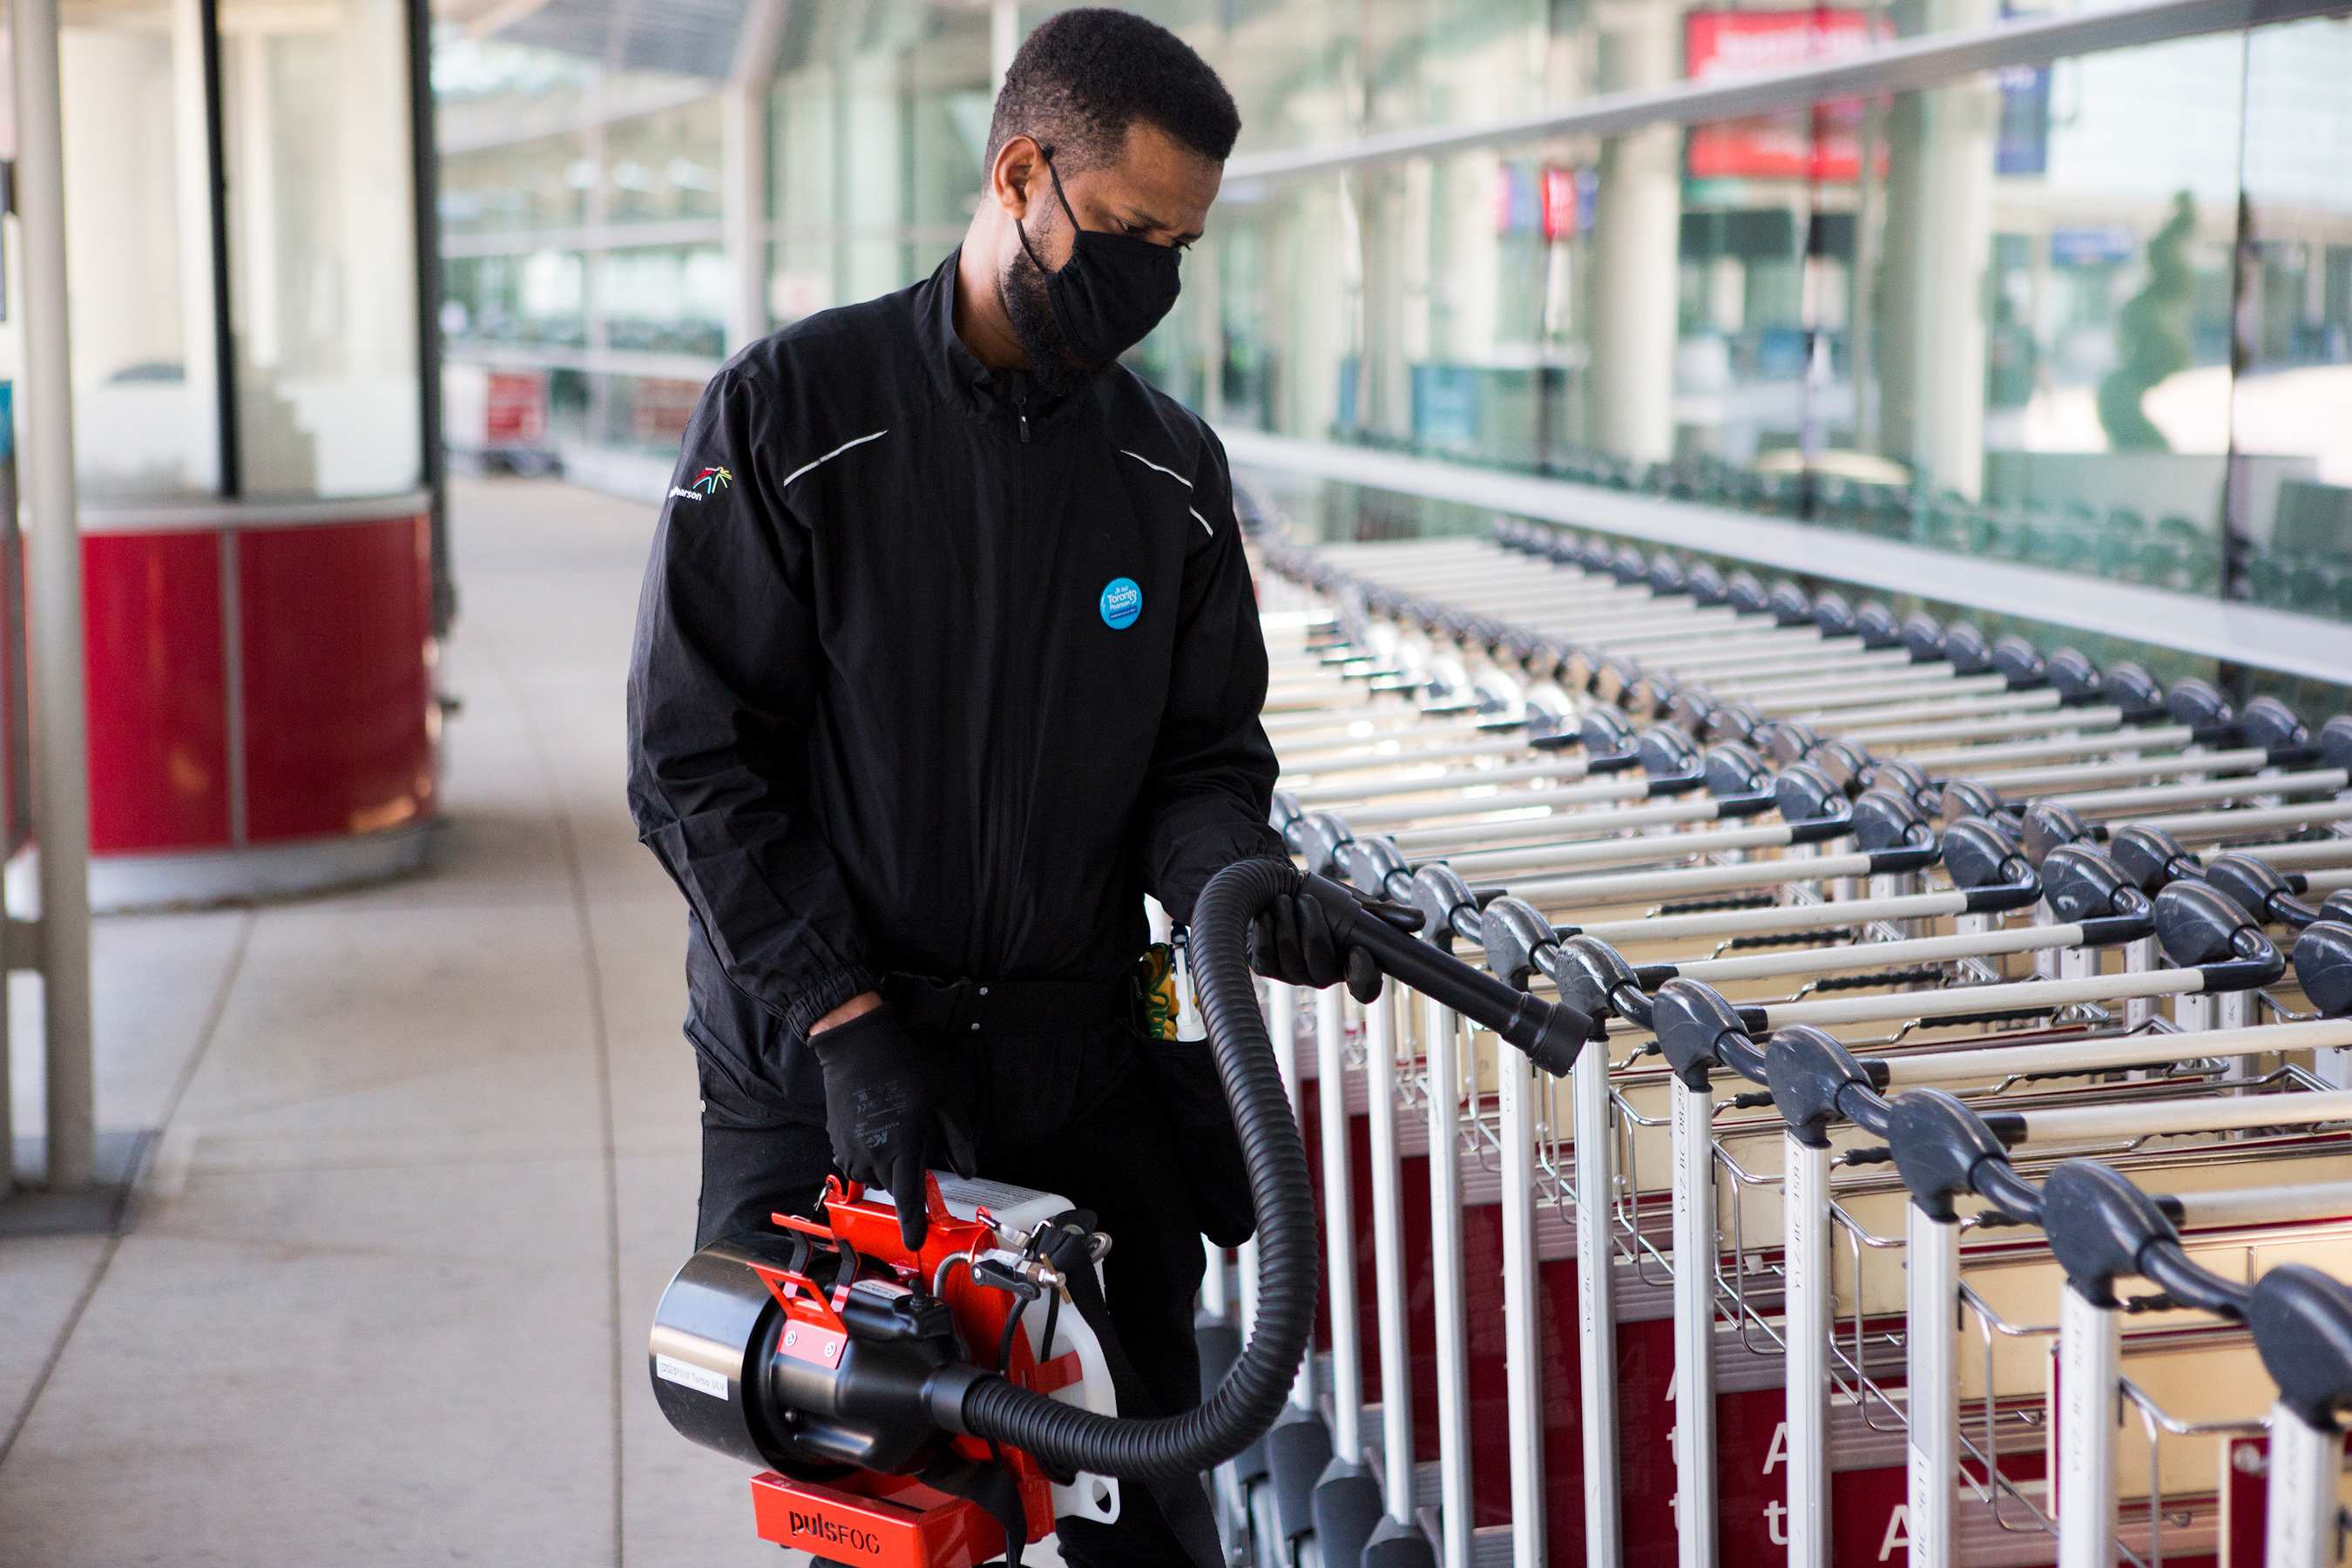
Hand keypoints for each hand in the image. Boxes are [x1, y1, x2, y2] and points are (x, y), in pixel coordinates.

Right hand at [807, 1005, 975, 1249]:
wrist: (856, 1044)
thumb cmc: (903, 1067)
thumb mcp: (943, 1099)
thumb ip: (958, 1139)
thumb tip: (968, 1170)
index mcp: (903, 1148)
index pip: (908, 1200)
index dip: (912, 1226)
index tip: (914, 1243)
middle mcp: (873, 1155)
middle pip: (891, 1187)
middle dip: (903, 1176)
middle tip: (911, 1143)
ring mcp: (851, 1148)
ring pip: (871, 1176)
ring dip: (884, 1166)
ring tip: (893, 1132)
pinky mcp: (836, 1138)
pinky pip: (853, 1162)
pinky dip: (866, 1156)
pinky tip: (875, 1130)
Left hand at [1250, 892, 1382, 1003]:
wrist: (1278, 884)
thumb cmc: (1320, 896)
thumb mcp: (1354, 902)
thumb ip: (1384, 913)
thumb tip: (1419, 921)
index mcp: (1351, 962)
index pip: (1365, 987)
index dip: (1364, 977)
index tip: (1359, 949)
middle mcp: (1323, 973)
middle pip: (1322, 972)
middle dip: (1314, 934)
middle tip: (1307, 902)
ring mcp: (1293, 973)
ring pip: (1292, 965)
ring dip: (1287, 928)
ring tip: (1283, 900)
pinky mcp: (1266, 965)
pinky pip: (1266, 958)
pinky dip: (1266, 933)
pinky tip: (1266, 913)